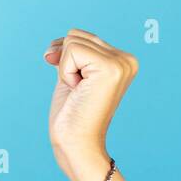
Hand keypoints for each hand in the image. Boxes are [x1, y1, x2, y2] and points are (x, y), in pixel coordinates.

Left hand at [44, 28, 136, 180]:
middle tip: (77, 91)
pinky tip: (78, 91)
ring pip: (72, 41)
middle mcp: (127, 59)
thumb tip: (53, 45)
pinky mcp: (111, 68)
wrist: (77, 145)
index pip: (80, 37)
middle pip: (75, 35)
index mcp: (122, 61)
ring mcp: (121, 63)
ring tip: (80, 92)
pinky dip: (65, 72)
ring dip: (65, 69)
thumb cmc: (71, 117)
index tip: (74, 85)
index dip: (65, 58)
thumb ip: (69, 55)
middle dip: (65, 63)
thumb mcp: (70, 76)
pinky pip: (72, 50)